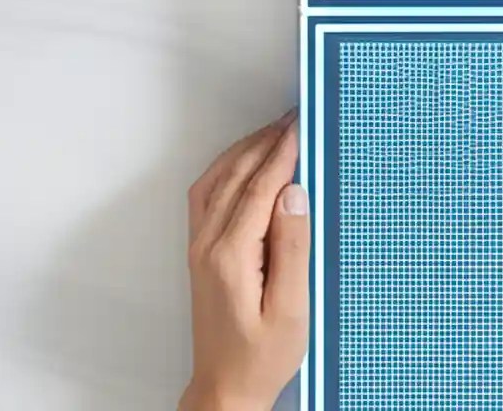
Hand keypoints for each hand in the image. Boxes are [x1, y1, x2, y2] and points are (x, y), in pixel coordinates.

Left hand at [180, 111, 308, 410]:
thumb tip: (294, 194)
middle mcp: (208, 245)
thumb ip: (293, 248)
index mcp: (231, 256)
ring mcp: (199, 247)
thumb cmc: (261, 357)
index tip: (303, 126)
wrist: (225, 388)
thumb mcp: (291, 308)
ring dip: (247, 150)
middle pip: (236, 175)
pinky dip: (229, 168)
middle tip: (296, 119)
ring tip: (276, 131)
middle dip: (267, 141)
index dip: (284, 152)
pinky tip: (245, 163)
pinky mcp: (201, 252)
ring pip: (218, 180)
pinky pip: (208, 195)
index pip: (261, 187)